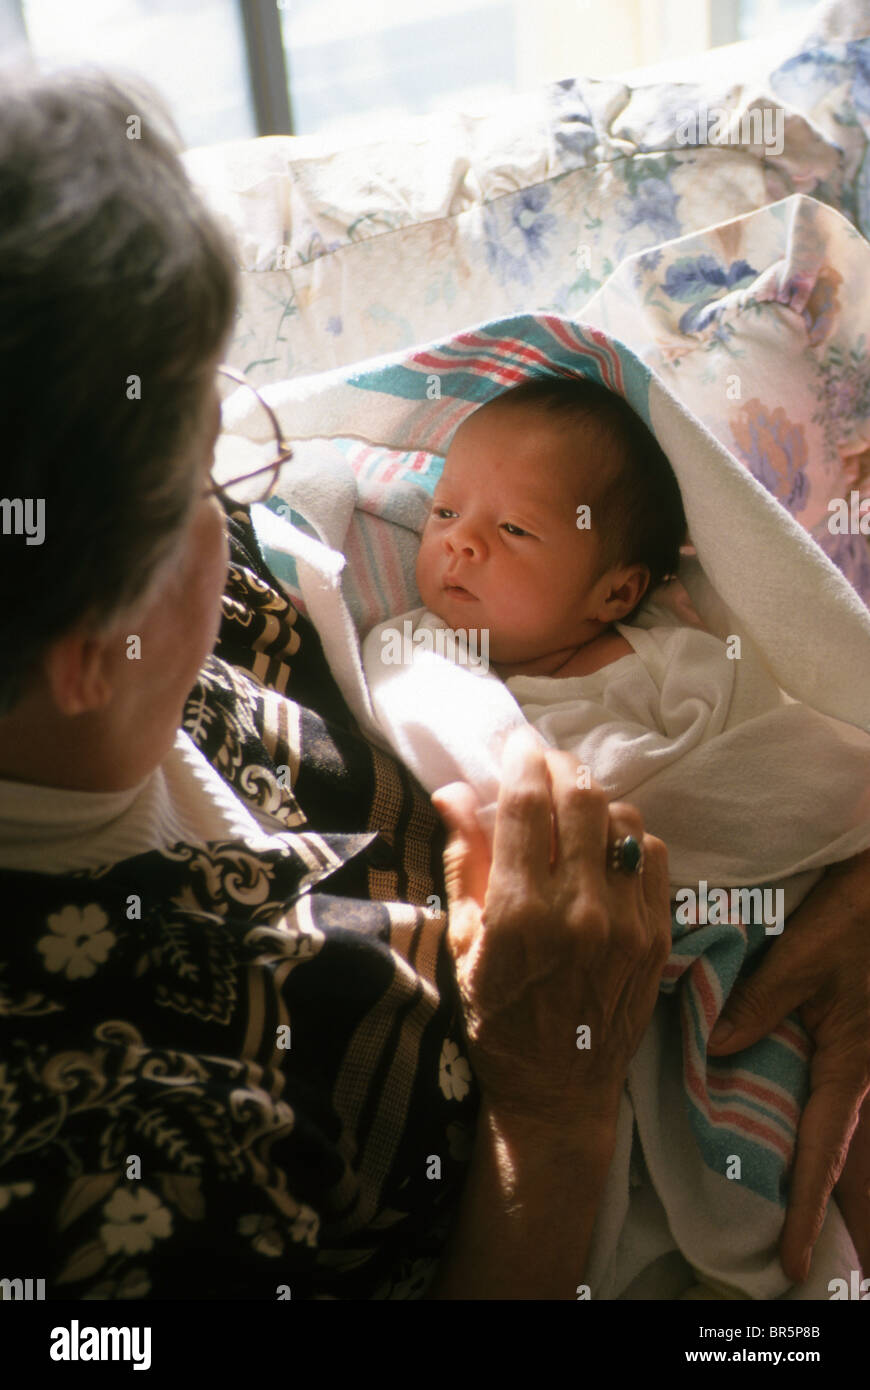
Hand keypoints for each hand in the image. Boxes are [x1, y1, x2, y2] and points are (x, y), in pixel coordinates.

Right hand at [432, 729, 671, 1135]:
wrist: (557, 1090)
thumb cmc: (497, 1017)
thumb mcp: (464, 942)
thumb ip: (465, 861)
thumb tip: (453, 791)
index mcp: (520, 912)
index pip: (525, 803)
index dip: (520, 759)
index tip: (516, 743)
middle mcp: (579, 911)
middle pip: (580, 798)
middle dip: (558, 765)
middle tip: (543, 762)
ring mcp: (626, 923)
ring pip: (621, 820)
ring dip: (594, 800)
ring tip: (572, 805)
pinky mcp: (657, 935)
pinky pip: (653, 855)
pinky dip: (628, 837)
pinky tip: (606, 847)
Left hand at [707, 849, 869, 1281]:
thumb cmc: (858, 917)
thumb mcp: (803, 957)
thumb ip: (759, 1004)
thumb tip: (716, 1052)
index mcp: (848, 1062)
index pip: (822, 1150)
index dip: (806, 1207)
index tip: (792, 1261)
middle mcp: (856, 1068)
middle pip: (830, 1145)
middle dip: (816, 1198)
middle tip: (791, 1251)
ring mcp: (857, 1050)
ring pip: (828, 1116)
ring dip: (813, 1158)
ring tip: (784, 1202)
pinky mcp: (850, 1030)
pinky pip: (825, 1084)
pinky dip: (806, 1111)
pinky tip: (774, 1108)